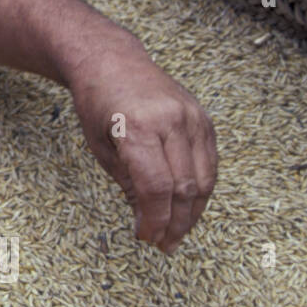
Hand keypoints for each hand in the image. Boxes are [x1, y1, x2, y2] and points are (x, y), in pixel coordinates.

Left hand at [67, 43, 217, 254]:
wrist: (111, 62)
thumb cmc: (97, 103)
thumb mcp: (100, 146)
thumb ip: (127, 182)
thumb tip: (148, 218)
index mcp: (139, 128)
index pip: (156, 187)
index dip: (155, 218)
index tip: (147, 237)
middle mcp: (171, 121)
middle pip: (184, 186)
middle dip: (175, 222)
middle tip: (164, 244)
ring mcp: (192, 117)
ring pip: (204, 178)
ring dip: (193, 211)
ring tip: (177, 233)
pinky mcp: (203, 118)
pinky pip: (209, 162)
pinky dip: (201, 188)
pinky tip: (188, 206)